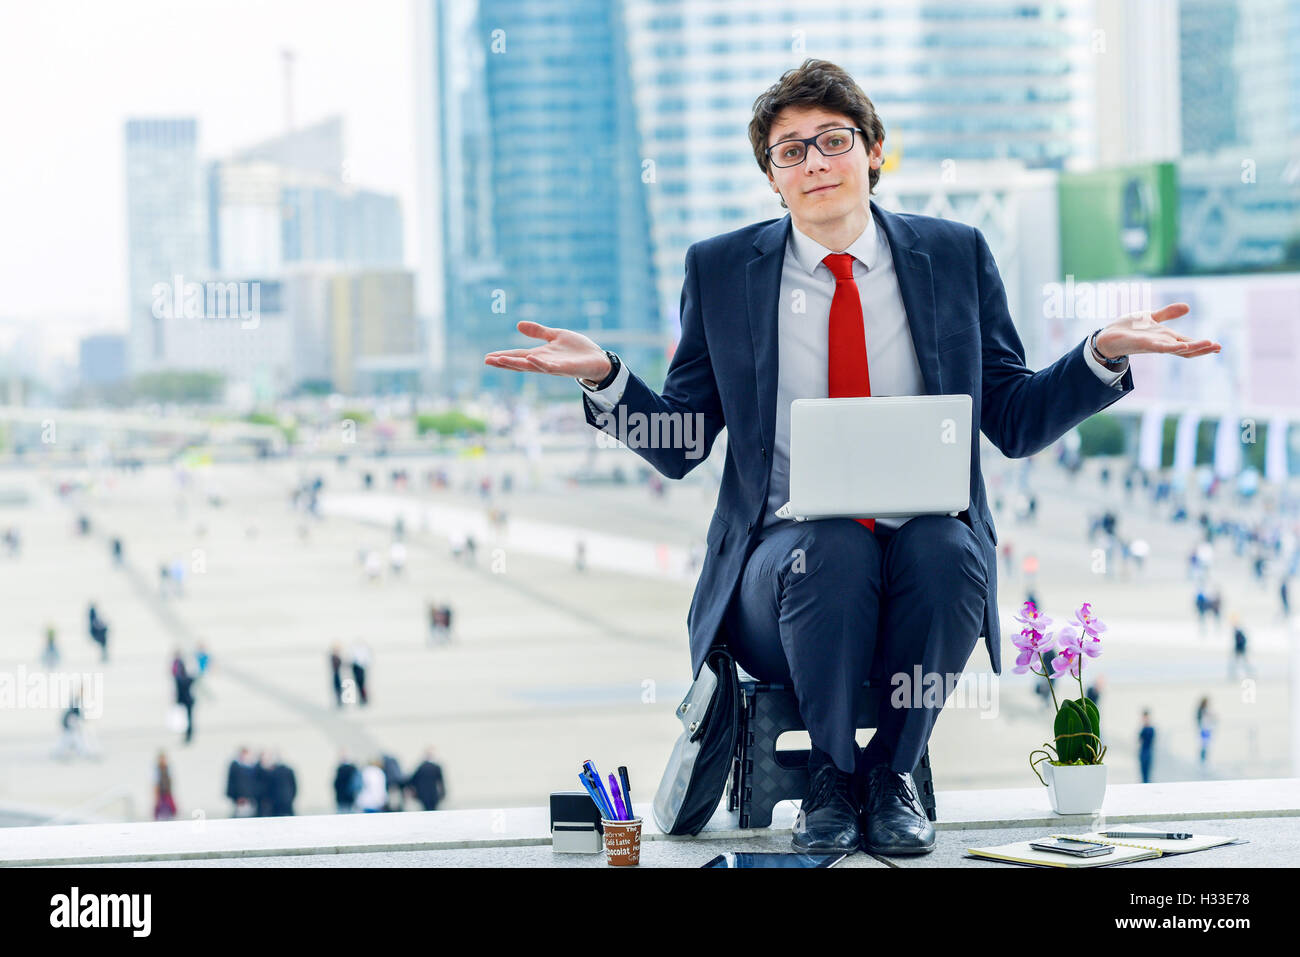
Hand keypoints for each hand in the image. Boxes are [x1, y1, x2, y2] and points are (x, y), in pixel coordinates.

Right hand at [484, 321, 610, 380]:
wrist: (599, 360)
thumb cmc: (578, 350)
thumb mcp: (556, 336)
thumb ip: (538, 332)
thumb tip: (518, 325)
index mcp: (541, 354)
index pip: (518, 355)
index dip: (503, 356)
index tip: (487, 357)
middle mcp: (544, 362)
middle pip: (521, 363)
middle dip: (504, 362)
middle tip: (488, 360)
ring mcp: (554, 367)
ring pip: (532, 366)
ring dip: (517, 364)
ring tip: (501, 360)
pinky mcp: (566, 369)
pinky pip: (550, 367)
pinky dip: (540, 363)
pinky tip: (531, 359)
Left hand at [1095, 303, 1220, 359]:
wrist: (1106, 336)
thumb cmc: (1128, 329)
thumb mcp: (1150, 317)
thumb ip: (1168, 313)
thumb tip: (1188, 307)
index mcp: (1166, 337)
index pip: (1188, 342)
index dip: (1203, 345)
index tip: (1219, 346)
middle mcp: (1162, 343)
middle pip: (1186, 348)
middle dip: (1203, 348)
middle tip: (1219, 347)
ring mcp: (1153, 345)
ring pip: (1176, 348)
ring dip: (1192, 347)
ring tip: (1209, 345)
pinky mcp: (1142, 344)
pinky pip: (1160, 347)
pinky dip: (1172, 346)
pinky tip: (1182, 344)